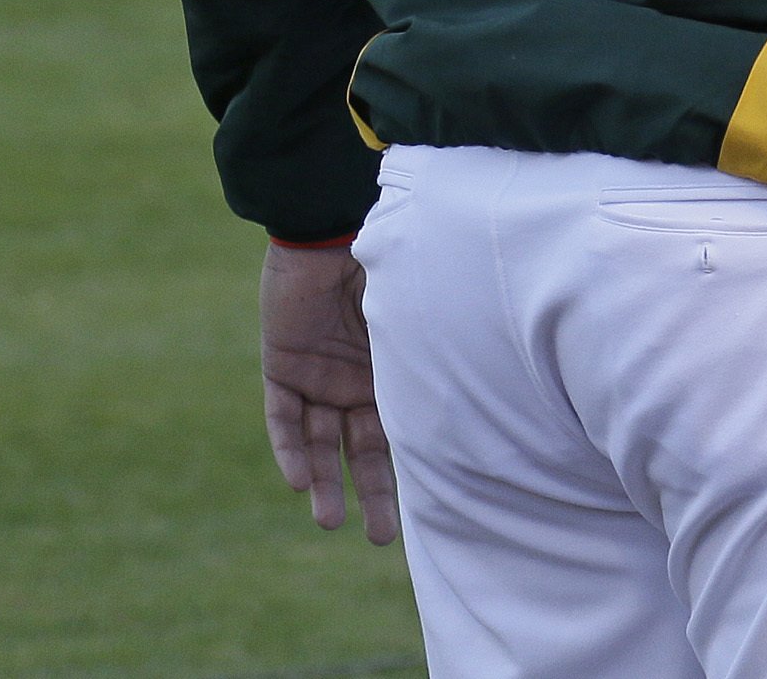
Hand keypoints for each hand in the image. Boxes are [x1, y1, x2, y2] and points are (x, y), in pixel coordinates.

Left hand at [259, 241, 399, 545]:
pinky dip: (290, 448)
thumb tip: (483, 402)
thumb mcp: (415, 320)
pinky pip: (283, 417)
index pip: (399, 432)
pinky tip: (298, 481)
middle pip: (363, 450)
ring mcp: (319, 374)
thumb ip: (427, 359)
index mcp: (394, 370)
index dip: (411, 469)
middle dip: (373, 494)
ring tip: (329, 522)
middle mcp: (357, 379)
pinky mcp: (283, 365)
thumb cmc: (388, 265)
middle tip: (382, 539)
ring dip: (324, 483)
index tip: (428, 511)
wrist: (333, 227)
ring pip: (320, 442)